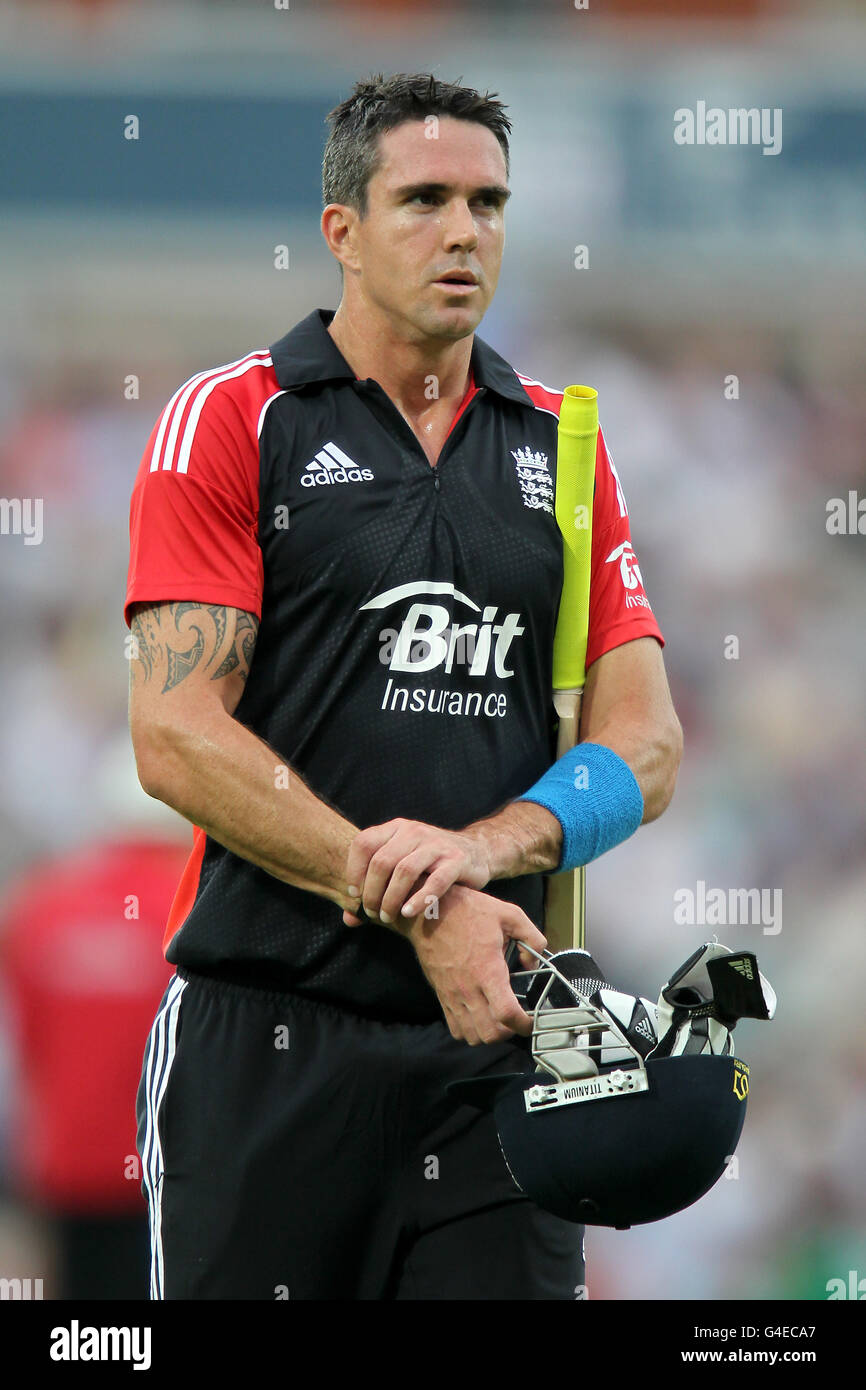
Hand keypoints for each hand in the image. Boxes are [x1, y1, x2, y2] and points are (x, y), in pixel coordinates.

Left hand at [342, 818, 491, 926]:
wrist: (477, 853)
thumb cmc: (429, 866)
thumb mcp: (401, 866)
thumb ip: (374, 889)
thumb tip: (349, 920)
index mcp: (396, 828)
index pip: (364, 843)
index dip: (354, 871)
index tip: (354, 896)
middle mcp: (414, 832)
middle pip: (382, 861)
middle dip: (372, 892)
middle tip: (373, 913)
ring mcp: (437, 845)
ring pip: (405, 871)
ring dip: (392, 898)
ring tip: (388, 917)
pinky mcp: (457, 861)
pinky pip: (435, 881)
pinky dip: (419, 899)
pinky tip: (408, 913)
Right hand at [404, 883, 546, 1045]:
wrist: (429, 912)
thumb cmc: (468, 911)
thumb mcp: (509, 914)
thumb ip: (531, 938)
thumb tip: (534, 963)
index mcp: (487, 969)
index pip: (506, 1013)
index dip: (523, 1024)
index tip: (530, 1021)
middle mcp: (469, 988)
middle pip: (490, 1033)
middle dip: (508, 1033)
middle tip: (516, 1019)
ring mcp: (453, 994)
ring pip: (472, 1036)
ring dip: (489, 1034)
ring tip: (498, 1020)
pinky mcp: (442, 995)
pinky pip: (455, 1028)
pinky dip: (470, 1030)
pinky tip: (479, 1015)